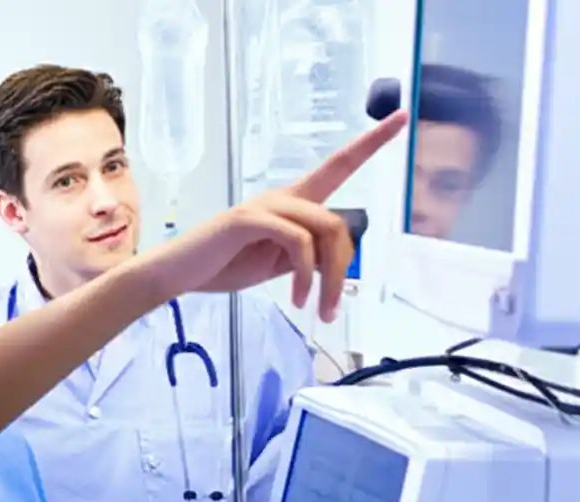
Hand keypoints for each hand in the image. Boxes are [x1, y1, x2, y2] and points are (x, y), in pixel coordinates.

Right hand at [155, 110, 408, 321]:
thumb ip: (306, 255)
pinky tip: (295, 297)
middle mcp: (283, 196)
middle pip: (339, 220)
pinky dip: (303, 273)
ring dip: (328, 277)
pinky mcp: (248, 219)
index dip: (370, 142)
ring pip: (324, 230)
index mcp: (292, 203)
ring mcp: (265, 206)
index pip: (338, 165)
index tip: (402, 115)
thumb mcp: (277, 264)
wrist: (177, 273)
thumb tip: (335, 261)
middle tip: (331, 308)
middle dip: (343, 268)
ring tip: (315, 308)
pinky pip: (296, 240)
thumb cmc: (224, 266)